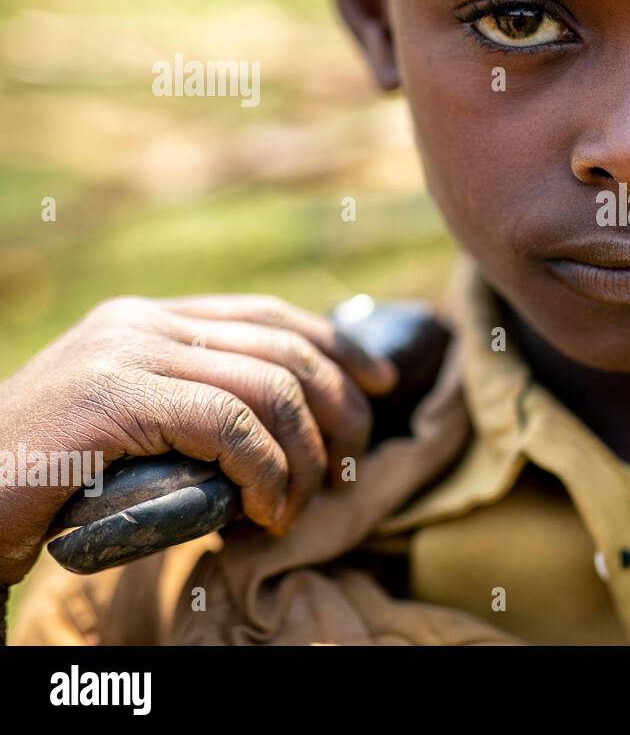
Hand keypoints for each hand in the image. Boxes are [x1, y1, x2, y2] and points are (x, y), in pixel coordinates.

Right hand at [0, 294, 396, 586]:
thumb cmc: (49, 478)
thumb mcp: (138, 425)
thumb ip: (199, 403)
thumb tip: (294, 422)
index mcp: (152, 318)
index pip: (272, 316)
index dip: (340, 347)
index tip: (381, 386)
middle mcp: (145, 321)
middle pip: (286, 350)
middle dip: (337, 412)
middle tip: (343, 470)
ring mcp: (129, 351)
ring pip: (271, 388)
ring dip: (304, 457)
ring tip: (295, 507)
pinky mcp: (116, 395)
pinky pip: (232, 426)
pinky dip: (267, 473)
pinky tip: (264, 511)